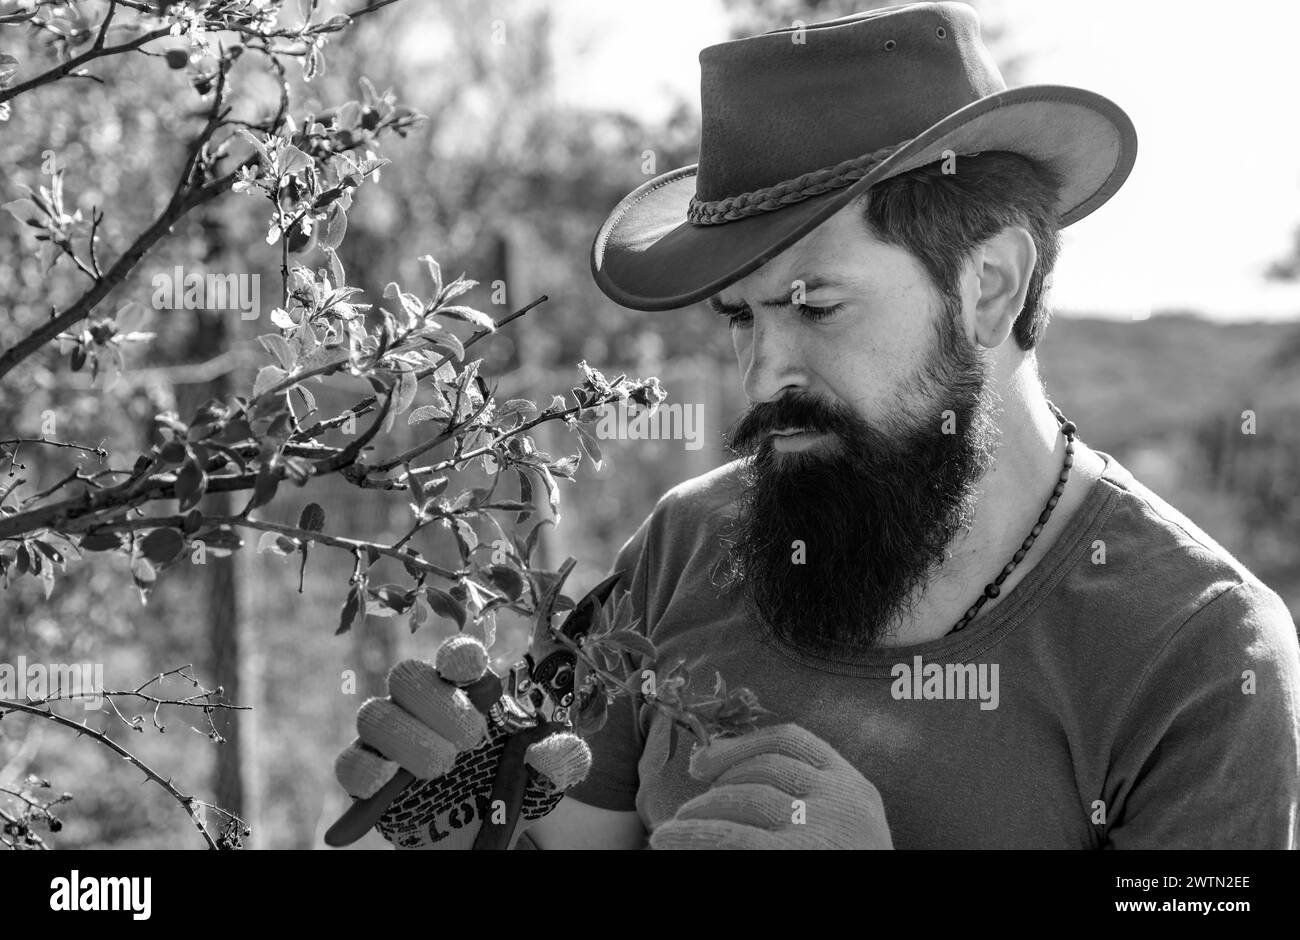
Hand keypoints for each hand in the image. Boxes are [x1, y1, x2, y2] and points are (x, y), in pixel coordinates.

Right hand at [333, 635, 590, 849]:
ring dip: (408, 739)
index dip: (459, 656)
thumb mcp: (545, 778)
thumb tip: (563, 748)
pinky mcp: (368, 779)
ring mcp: (390, 742)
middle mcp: (422, 708)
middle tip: (470, 740)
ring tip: (441, 768)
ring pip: (374, 715)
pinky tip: (388, 781)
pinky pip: (350, 764)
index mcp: (466, 694)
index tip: (471, 670)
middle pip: (407, 676)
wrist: (482, 836)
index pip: (456, 659)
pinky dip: (365, 770)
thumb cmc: (510, 790)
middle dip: (436, 704)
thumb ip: (558, 759)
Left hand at [649, 722, 891, 849]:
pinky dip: (692, 835)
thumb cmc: (841, 863)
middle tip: (689, 802)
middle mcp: (843, 802)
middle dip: (719, 775)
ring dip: (702, 807)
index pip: (793, 741)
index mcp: (857, 789)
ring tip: (677, 826)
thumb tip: (718, 765)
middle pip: (766, 765)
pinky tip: (666, 838)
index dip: (741, 743)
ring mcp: (823, 830)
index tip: (706, 758)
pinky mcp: (798, 857)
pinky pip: (732, 837)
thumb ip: (806, 799)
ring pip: (747, 795)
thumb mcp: (840, 829)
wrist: (877, 922)